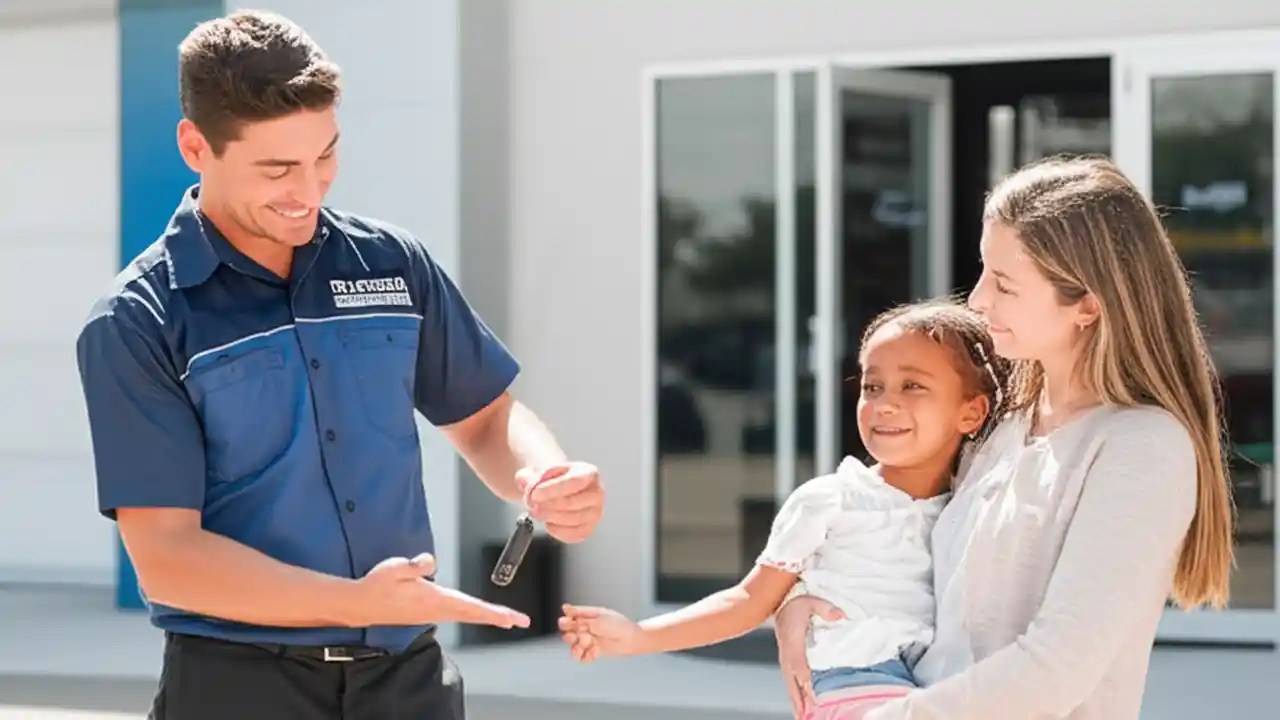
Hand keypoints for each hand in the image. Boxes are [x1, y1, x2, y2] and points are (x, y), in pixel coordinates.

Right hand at [353, 553, 530, 628]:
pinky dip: (472, 613)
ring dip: (487, 615)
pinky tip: (477, 612)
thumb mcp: (394, 568)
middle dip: (498, 617)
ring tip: (506, 617)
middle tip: (521, 621)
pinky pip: (456, 613)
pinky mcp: (426, 612)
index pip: (470, 606)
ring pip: (466, 615)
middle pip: (474, 614)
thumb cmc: (377, 584)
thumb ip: (413, 566)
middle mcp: (436, 609)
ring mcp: (432, 613)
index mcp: (433, 599)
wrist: (360, 604)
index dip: (493, 612)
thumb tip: (429, 562)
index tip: (512, 618)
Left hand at [518, 461, 603, 543]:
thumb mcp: (539, 472)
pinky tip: (549, 521)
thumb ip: (529, 477)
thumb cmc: (553, 480)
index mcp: (589, 473)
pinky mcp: (588, 529)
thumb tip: (524, 482)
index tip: (535, 493)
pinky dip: (556, 530)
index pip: (574, 482)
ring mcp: (595, 513)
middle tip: (532, 504)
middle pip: (572, 503)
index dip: (552, 489)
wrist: (559, 490)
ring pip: (571, 520)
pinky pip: (572, 535)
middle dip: (548, 505)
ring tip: (537, 511)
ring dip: (550, 517)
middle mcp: (597, 493)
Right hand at [557, 604, 643, 661]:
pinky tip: (596, 651)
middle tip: (579, 635)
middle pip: (567, 633)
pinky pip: (582, 657)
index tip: (569, 621)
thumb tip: (565, 609)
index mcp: (585, 617)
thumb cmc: (619, 625)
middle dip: (569, 635)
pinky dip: (586, 656)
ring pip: (572, 647)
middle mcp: (584, 629)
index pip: (568, 618)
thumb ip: (582, 618)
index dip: (566, 620)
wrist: (632, 639)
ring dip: (576, 648)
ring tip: (585, 646)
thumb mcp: (600, 618)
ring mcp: (587, 641)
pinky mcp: (592, 653)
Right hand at [775, 595, 843, 717]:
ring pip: (789, 683)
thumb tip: (839, 616)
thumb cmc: (797, 603)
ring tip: (802, 717)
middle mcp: (787, 653)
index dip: (806, 681)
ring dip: (795, 700)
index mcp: (792, 641)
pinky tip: (800, 704)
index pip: (799, 665)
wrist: (780, 602)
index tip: (814, 696)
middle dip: (800, 699)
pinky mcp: (787, 660)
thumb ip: (825, 608)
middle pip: (792, 681)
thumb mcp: (811, 601)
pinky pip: (789, 680)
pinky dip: (794, 694)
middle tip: (806, 716)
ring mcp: (785, 658)